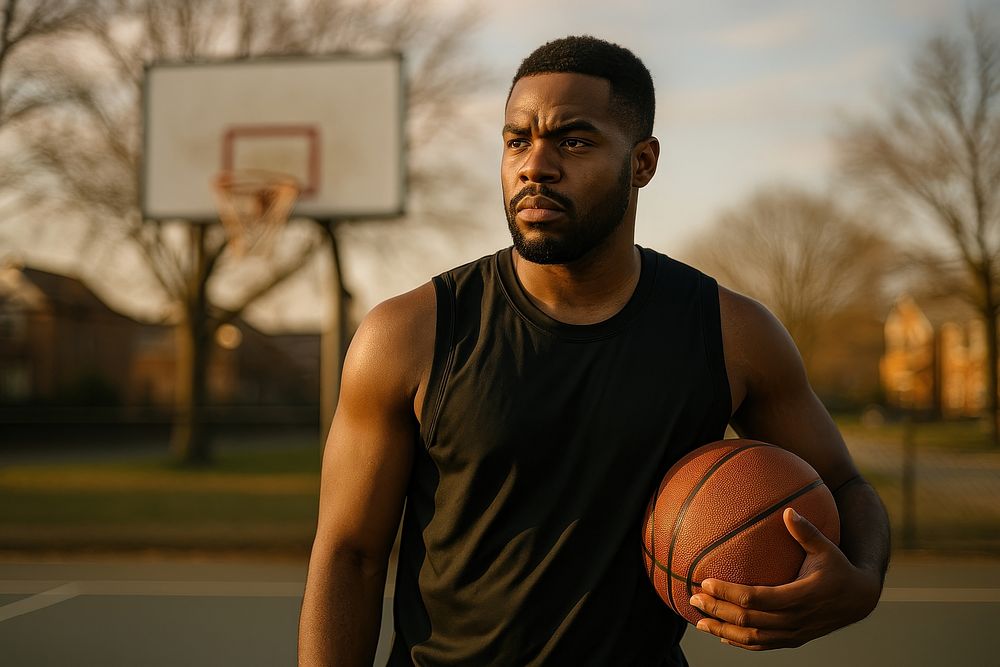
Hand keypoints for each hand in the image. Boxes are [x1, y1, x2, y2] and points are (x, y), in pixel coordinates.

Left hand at [688, 508, 881, 650]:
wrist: (859, 600)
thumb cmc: (838, 568)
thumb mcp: (827, 548)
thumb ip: (806, 531)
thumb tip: (788, 510)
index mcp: (799, 597)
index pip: (756, 598)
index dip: (728, 592)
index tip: (705, 581)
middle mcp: (795, 620)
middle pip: (748, 621)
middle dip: (718, 611)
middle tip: (694, 599)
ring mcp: (793, 634)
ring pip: (752, 638)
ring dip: (723, 630)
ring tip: (699, 621)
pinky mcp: (793, 640)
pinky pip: (762, 645)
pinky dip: (740, 642)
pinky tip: (720, 635)